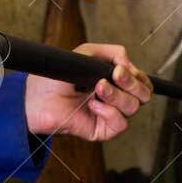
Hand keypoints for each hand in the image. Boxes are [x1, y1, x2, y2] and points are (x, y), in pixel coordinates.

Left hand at [23, 44, 152, 141]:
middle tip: (115, 76)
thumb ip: (112, 52)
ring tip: (97, 88)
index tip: (121, 69)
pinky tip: (92, 105)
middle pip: (144, 95)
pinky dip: (108, 111)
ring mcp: (109, 115)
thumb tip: (129, 65)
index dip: (138, 76)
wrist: (37, 96)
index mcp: (115, 82)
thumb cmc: (58, 76)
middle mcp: (116, 99)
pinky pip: (120, 123)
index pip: (142, 82)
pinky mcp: (102, 130)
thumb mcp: (86, 54)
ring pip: (133, 107)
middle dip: (133, 84)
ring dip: (117, 95)